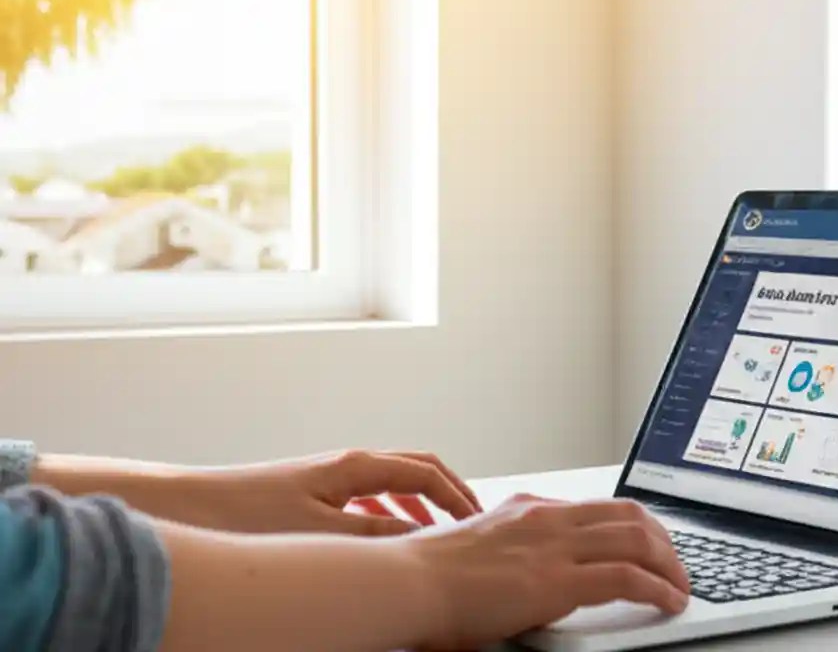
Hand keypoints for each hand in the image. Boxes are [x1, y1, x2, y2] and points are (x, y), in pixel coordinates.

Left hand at [32, 449, 481, 535]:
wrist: (188, 505)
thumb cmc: (246, 514)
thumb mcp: (324, 533)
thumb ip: (379, 535)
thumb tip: (424, 539)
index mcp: (356, 466)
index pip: (428, 473)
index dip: (461, 499)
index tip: (482, 523)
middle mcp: (346, 465)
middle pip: (417, 469)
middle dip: (450, 494)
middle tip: (474, 522)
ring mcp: (329, 478)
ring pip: (393, 483)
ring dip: (421, 504)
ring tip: (438, 531)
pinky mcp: (312, 494)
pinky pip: (368, 496)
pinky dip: (391, 511)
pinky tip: (385, 533)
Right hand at [406, 494, 690, 650]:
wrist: (408, 583)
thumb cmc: (429, 577)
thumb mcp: (481, 550)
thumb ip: (513, 554)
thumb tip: (527, 576)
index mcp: (530, 509)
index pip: (599, 507)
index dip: (635, 527)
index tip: (649, 545)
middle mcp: (548, 518)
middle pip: (629, 515)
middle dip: (663, 541)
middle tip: (675, 566)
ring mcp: (554, 545)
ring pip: (638, 539)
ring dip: (669, 564)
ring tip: (680, 586)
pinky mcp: (557, 579)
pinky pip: (627, 577)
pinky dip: (658, 588)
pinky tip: (669, 601)